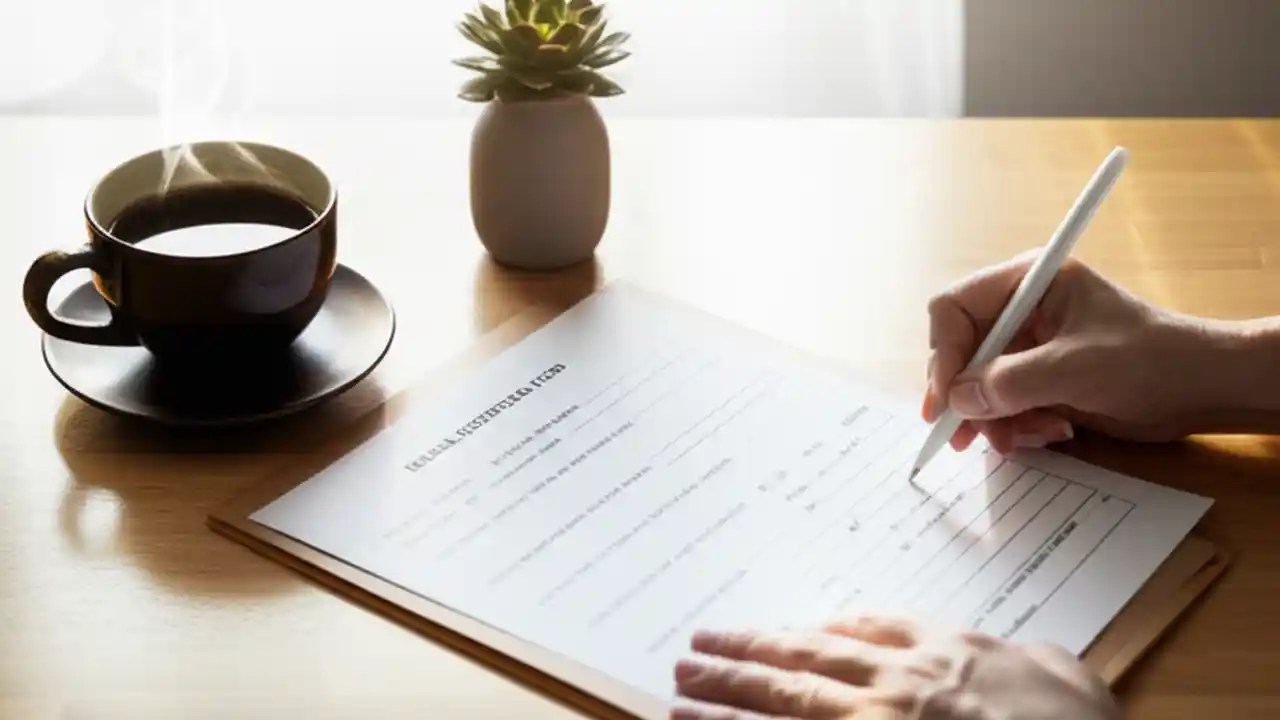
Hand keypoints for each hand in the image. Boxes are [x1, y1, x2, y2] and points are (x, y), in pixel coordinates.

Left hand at [670, 615, 1118, 719]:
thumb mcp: (1058, 668)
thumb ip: (1011, 653)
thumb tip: (992, 647)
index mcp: (937, 654)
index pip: (846, 636)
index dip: (791, 635)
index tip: (755, 635)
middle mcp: (896, 689)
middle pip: (798, 669)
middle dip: (738, 662)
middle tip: (689, 657)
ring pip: (785, 711)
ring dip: (727, 705)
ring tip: (681, 701)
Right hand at [923, 251, 1260, 451]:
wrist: (1204, 390)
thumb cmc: (1149, 361)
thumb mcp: (1074, 370)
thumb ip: (1009, 383)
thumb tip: (957, 400)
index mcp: (1027, 283)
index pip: (955, 308)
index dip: (944, 353)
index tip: (946, 400)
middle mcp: (1022, 310)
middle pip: (962, 349)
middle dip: (965, 395)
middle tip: (963, 437)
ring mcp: (1031, 345)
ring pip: (979, 384)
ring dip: (993, 418)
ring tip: (1017, 441)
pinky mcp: (1042, 378)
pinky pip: (1005, 403)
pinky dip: (1015, 425)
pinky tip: (1048, 433)